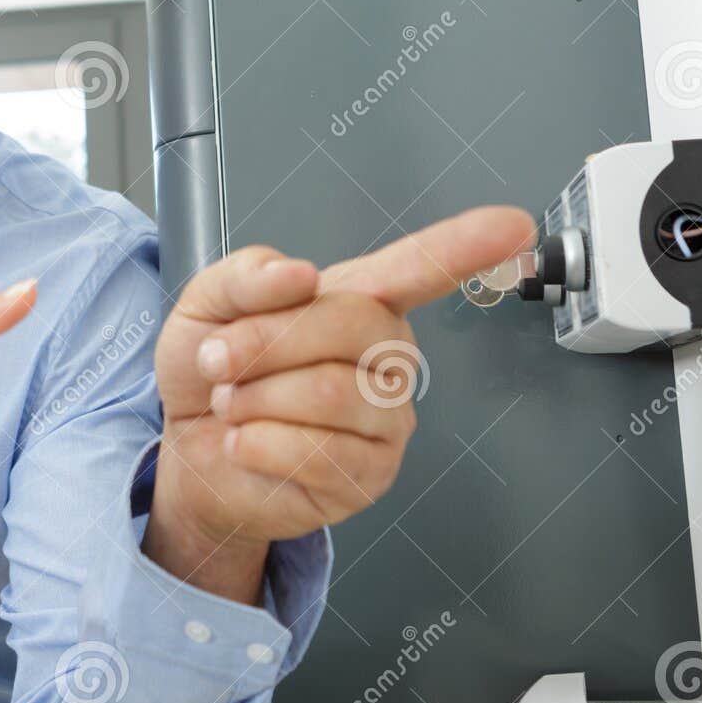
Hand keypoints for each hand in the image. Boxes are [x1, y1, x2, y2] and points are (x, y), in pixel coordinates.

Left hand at [148, 206, 535, 568]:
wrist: (187, 448)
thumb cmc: (212, 372)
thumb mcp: (209, 304)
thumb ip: (246, 277)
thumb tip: (300, 274)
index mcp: (358, 303)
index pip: (418, 269)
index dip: (465, 247)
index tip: (514, 225)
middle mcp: (385, 357)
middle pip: (352, 325)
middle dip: (265, 341)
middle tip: (217, 360)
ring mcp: (385, 420)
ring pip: (329, 393)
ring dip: (254, 397)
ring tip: (232, 403)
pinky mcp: (369, 477)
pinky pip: (316, 453)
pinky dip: (257, 444)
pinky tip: (245, 443)